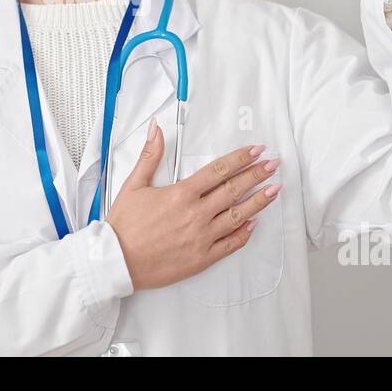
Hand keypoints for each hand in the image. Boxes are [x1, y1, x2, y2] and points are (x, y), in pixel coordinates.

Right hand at [106, 120, 282, 290]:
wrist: (116, 262)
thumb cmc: (123, 226)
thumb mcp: (133, 185)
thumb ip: (149, 155)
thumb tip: (156, 129)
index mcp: (180, 194)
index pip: (218, 171)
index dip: (240, 159)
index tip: (256, 151)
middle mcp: (195, 214)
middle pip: (233, 190)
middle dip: (257, 175)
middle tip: (274, 165)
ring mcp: (201, 237)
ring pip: (237, 216)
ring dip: (258, 201)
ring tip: (274, 190)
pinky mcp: (201, 258)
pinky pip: (230, 244)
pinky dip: (244, 233)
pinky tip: (254, 224)